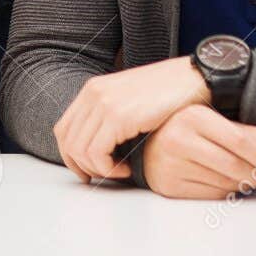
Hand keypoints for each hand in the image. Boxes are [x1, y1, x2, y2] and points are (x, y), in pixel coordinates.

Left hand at [53, 56, 210, 180]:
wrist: (192, 78)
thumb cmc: (168, 92)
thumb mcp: (129, 99)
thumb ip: (109, 114)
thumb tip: (97, 144)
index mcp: (92, 89)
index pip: (63, 129)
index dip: (70, 155)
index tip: (85, 171)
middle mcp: (93, 94)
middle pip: (68, 141)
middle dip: (82, 167)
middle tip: (104, 176)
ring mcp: (104, 104)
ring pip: (81, 150)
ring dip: (99, 169)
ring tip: (121, 171)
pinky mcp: (119, 116)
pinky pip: (98, 153)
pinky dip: (109, 168)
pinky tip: (127, 168)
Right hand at [141, 104, 255, 198]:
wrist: (144, 144)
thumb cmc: (182, 129)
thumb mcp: (212, 121)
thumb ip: (247, 133)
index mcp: (192, 117)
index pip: (239, 140)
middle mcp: (179, 139)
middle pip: (233, 164)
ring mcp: (172, 165)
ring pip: (224, 181)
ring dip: (247, 183)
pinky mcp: (170, 186)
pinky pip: (211, 193)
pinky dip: (229, 190)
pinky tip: (233, 183)